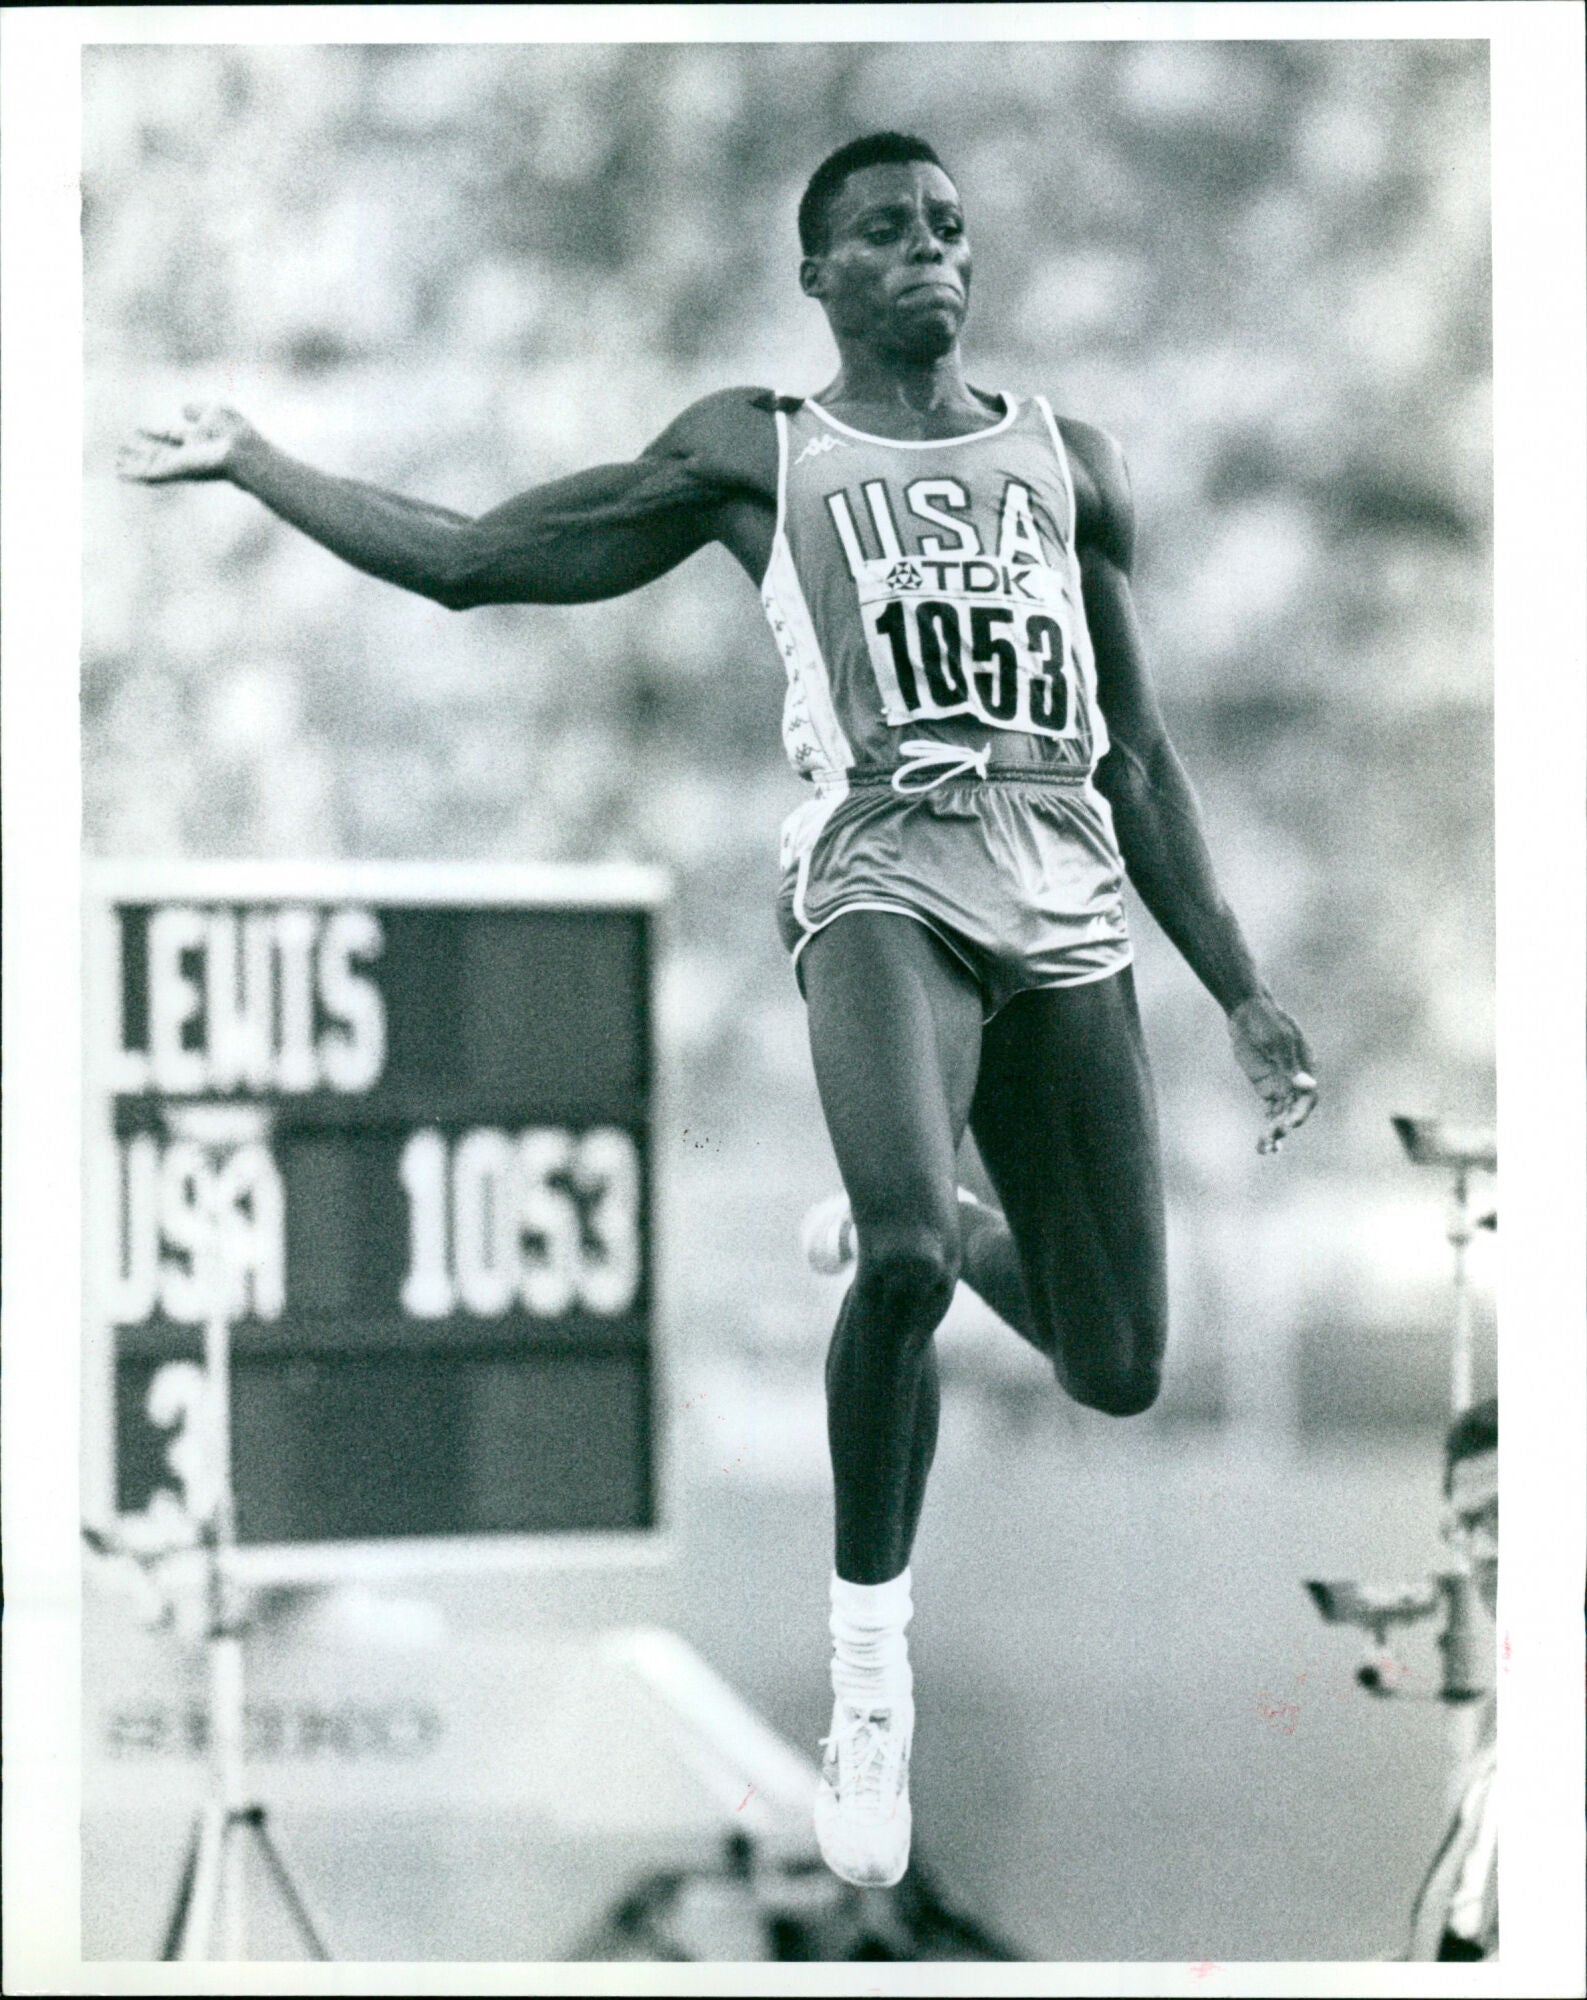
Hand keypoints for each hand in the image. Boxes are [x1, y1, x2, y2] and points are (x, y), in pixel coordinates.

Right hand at [116, 401, 257, 483]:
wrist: (239, 451)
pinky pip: (150, 476)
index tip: (139, 428)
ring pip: (151, 466)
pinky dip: (133, 474)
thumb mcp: (215, 410)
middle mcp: (188, 454)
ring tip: (115, 463)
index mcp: (198, 438)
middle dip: (141, 452)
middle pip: (159, 454)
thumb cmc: (233, 430)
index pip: (171, 435)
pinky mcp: (174, 473)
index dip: (155, 432)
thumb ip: (198, 409)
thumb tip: (182, 408)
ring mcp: (181, 465)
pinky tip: (119, 473)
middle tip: (122, 449)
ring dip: (133, 464)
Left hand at [1228, 993, 1316, 1153]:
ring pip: (1283, 1114)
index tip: (1288, 1125)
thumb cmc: (1266, 1021)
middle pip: (1295, 1109)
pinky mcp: (1268, 1088)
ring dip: (1276, 1132)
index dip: (1300, 1112)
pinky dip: (1269, 1126)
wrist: (1247, 1011)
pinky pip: (1272, 1112)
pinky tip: (1263, 1144)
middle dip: (1285, 1126)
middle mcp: (1297, 1080)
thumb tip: (1307, 1086)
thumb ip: (1289, 1064)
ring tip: (1265, 1150)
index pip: (1308, 1097)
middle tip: (1273, 1137)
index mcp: (1305, 1066)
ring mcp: (1282, 1085)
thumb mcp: (1277, 1039)